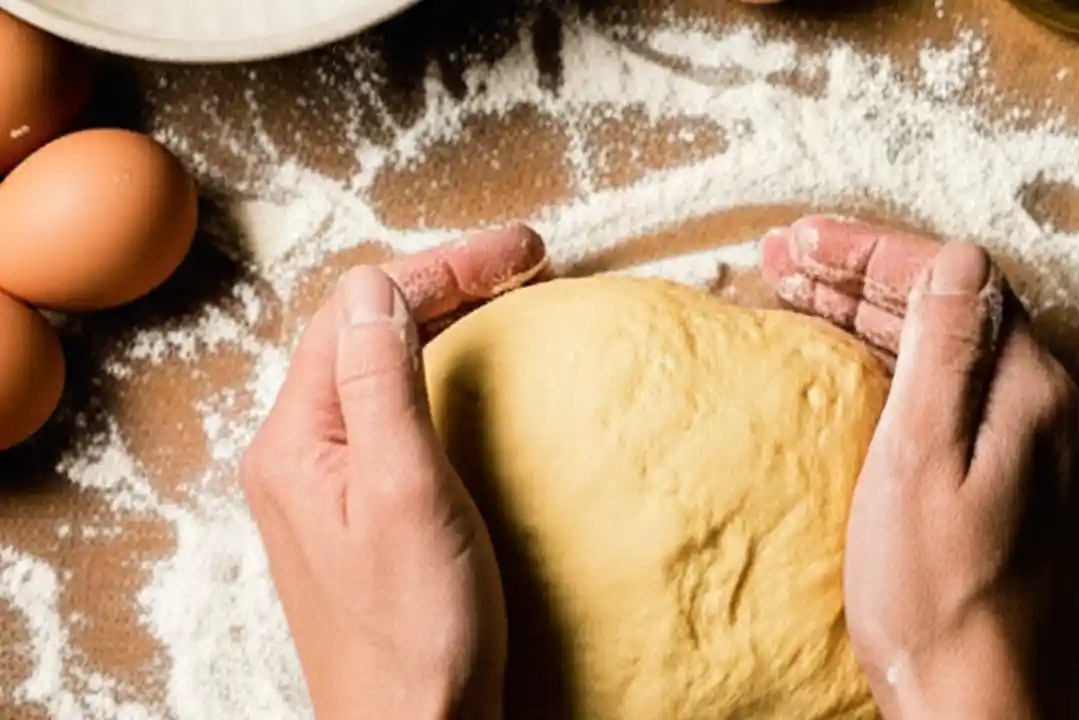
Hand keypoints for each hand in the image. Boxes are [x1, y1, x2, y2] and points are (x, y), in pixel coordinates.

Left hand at [240, 226, 547, 719]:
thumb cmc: (414, 631)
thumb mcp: (405, 494)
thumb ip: (382, 384)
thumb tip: (377, 288)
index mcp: (295, 440)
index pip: (360, 310)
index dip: (443, 269)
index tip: (522, 254)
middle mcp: (297, 450)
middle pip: (363, 328)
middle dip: (444, 282)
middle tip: (526, 261)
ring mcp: (325, 479)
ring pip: (378, 362)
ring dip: (441, 318)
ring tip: (508, 294)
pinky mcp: (356, 505)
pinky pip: (390, 406)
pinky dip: (437, 367)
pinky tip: (475, 367)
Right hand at [761, 216, 1078, 719]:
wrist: (976, 706)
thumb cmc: (939, 598)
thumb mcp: (922, 462)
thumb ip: (945, 351)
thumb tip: (958, 256)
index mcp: (1036, 394)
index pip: (953, 282)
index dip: (872, 251)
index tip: (802, 237)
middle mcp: (1051, 409)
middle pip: (951, 309)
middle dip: (862, 275)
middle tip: (785, 254)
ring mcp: (1038, 446)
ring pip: (948, 349)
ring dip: (873, 314)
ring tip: (798, 288)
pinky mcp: (1018, 479)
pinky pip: (954, 392)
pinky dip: (895, 362)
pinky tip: (850, 355)